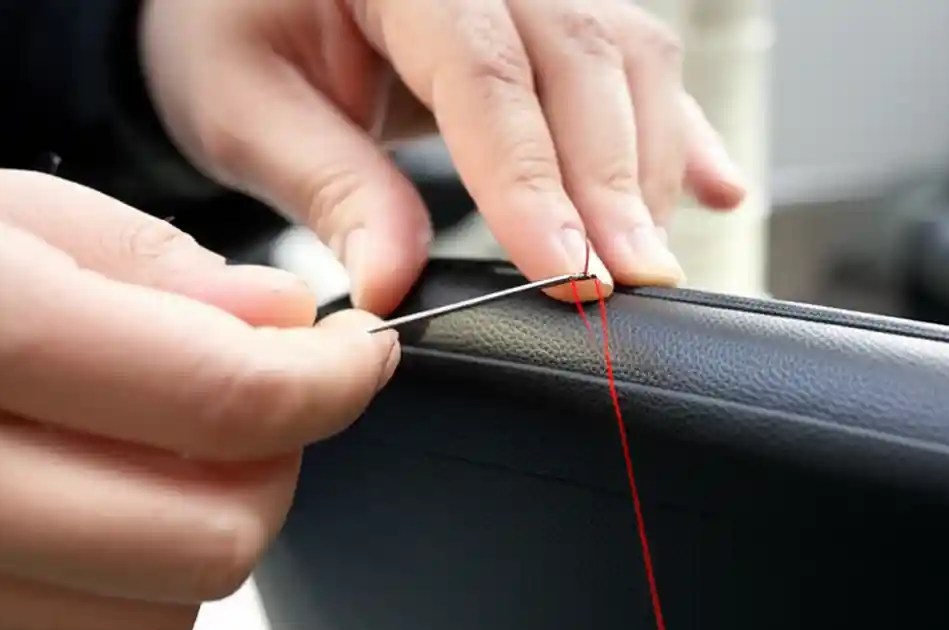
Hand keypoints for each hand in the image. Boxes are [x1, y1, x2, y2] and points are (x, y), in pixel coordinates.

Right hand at [0, 158, 398, 629]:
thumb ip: (154, 270)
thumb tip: (286, 325)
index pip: (218, 398)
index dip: (332, 383)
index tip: (357, 356)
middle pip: (210, 538)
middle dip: (279, 466)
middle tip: (265, 398)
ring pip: (162, 613)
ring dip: (210, 524)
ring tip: (169, 442)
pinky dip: (128, 569)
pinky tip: (92, 488)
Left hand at [140, 0, 745, 314]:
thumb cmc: (230, 31)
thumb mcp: (245, 110)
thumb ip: (331, 189)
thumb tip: (395, 281)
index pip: (482, 70)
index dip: (531, 178)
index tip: (565, 271)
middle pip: (580, 60)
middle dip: (612, 184)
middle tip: (628, 283)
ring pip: (628, 58)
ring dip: (649, 167)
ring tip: (647, 260)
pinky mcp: (558, 11)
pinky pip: (638, 59)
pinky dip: (680, 134)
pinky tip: (718, 189)